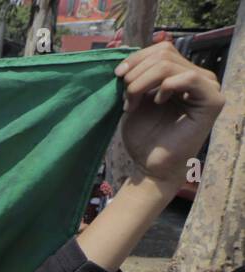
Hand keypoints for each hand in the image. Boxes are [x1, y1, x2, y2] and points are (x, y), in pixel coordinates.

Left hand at [116, 41, 224, 185]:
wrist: (150, 165)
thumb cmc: (144, 135)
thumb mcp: (135, 98)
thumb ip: (137, 75)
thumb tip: (127, 57)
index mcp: (181, 73)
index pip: (161, 49)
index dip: (136, 58)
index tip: (117, 76)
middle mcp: (198, 77)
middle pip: (163, 54)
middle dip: (136, 74)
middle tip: (125, 97)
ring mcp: (208, 87)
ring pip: (170, 65)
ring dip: (142, 83)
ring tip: (133, 103)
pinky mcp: (213, 101)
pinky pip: (189, 78)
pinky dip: (166, 87)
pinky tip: (157, 102)